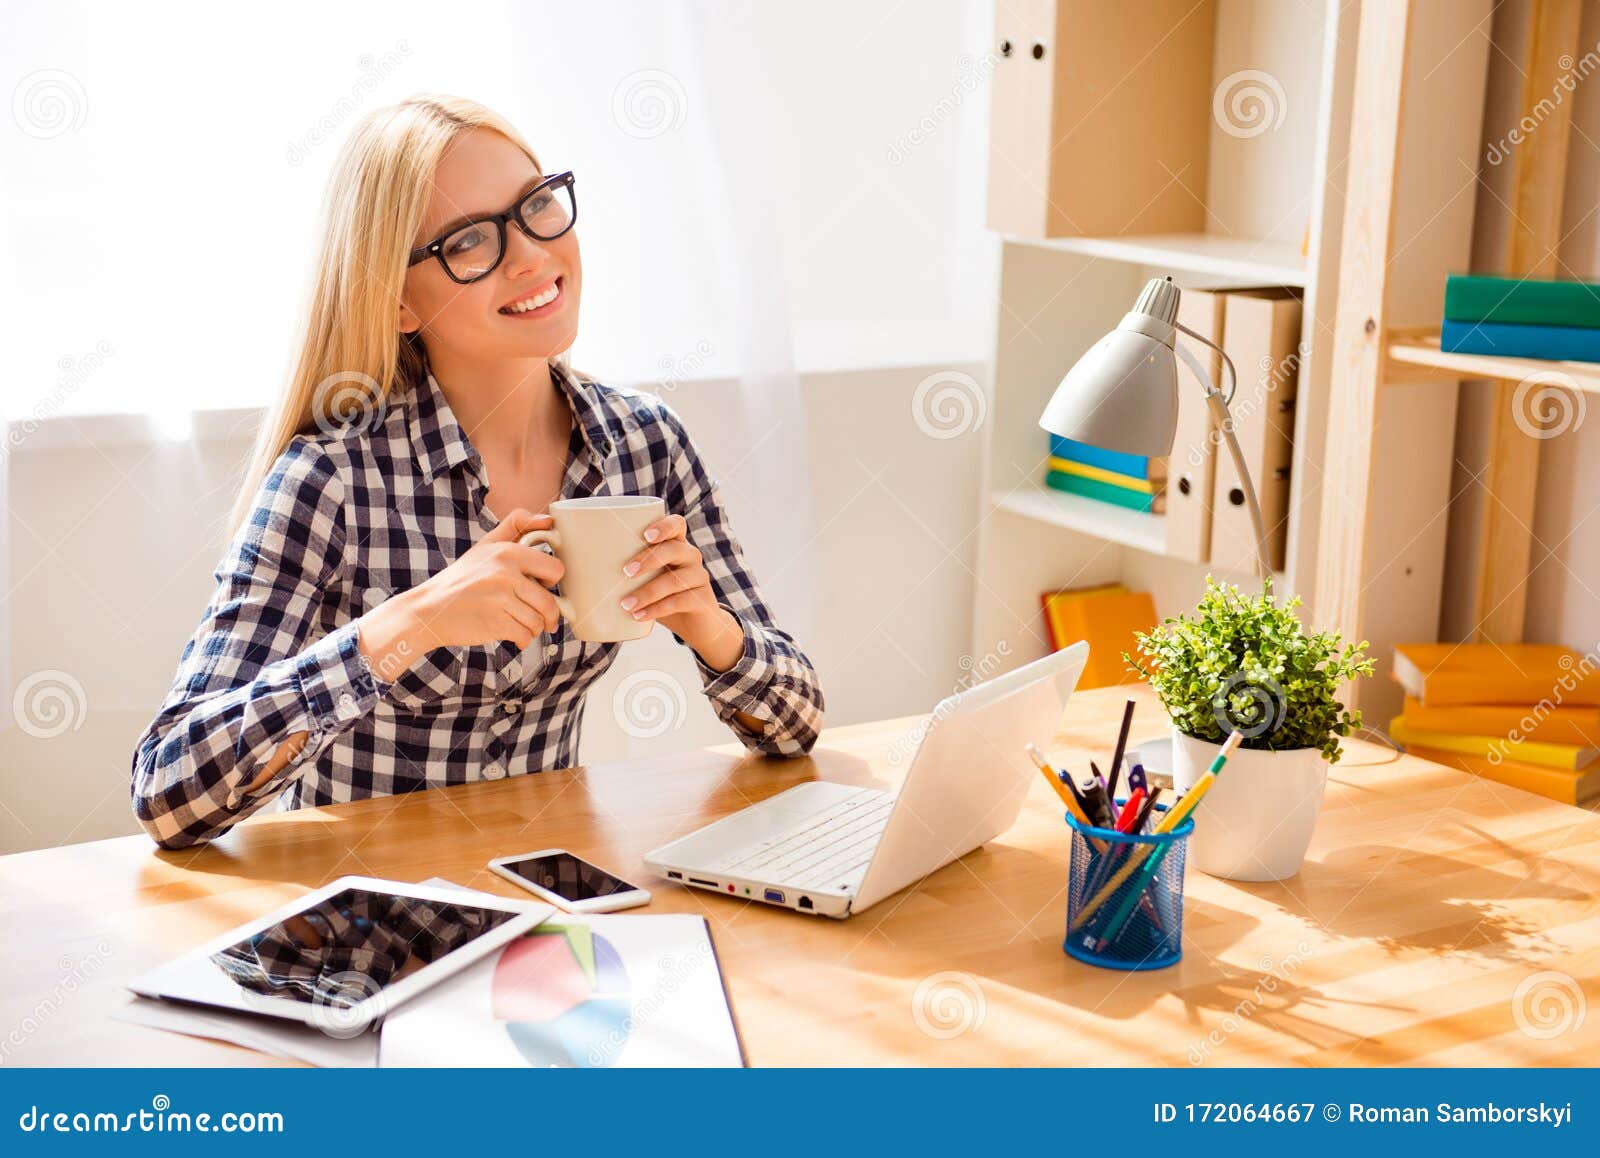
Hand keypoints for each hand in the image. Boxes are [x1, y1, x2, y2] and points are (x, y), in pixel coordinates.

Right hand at [357, 508, 564, 678]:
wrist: (429, 609)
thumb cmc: (462, 578)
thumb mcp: (486, 545)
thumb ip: (516, 526)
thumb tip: (549, 519)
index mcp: (507, 552)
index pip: (555, 569)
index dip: (551, 582)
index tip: (542, 587)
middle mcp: (505, 573)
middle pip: (549, 602)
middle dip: (549, 615)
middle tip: (544, 618)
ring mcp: (500, 599)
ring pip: (538, 621)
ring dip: (535, 629)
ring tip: (523, 626)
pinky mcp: (495, 623)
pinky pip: (525, 636)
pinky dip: (523, 640)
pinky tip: (514, 636)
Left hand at [618, 514, 742, 667]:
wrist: (696, 624)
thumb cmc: (661, 595)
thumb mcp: (644, 579)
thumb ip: (618, 569)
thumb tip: (570, 563)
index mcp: (676, 544)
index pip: (676, 524)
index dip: (663, 526)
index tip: (644, 535)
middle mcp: (691, 557)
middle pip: (674, 549)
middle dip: (648, 559)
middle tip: (625, 572)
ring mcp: (699, 578)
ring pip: (675, 580)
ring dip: (648, 591)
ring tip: (625, 604)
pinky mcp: (702, 601)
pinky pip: (679, 602)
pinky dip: (656, 610)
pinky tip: (639, 616)